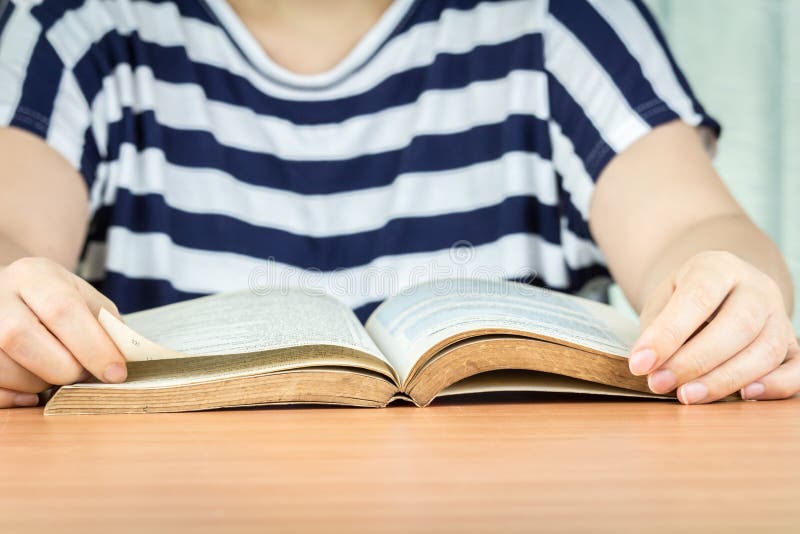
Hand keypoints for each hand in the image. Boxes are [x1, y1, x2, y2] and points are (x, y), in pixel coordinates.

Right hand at [0, 257, 126, 407]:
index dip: (92, 346)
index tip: (116, 373)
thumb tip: (121, 363)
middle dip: (62, 367)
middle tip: (81, 375)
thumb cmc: (57, 302)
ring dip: (36, 384)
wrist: (12, 293)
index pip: (62, 309)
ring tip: (54, 376)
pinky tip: (30, 395)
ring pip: (0, 366)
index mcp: (34, 274)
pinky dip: (11, 398)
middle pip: (20, 337)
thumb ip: (106, 327)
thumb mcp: (86, 301)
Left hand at [629, 251, 797, 403]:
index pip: (698, 298)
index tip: (640, 364)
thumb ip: (657, 328)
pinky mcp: (792, 344)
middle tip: (660, 383)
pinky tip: (744, 397)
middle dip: (695, 361)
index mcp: (718, 267)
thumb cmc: (683, 299)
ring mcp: (779, 315)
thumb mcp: (662, 300)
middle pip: (738, 325)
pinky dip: (775, 386)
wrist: (718, 290)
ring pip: (766, 350)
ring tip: (687, 396)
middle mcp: (756, 287)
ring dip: (724, 380)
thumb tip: (649, 366)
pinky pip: (797, 369)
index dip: (668, 334)